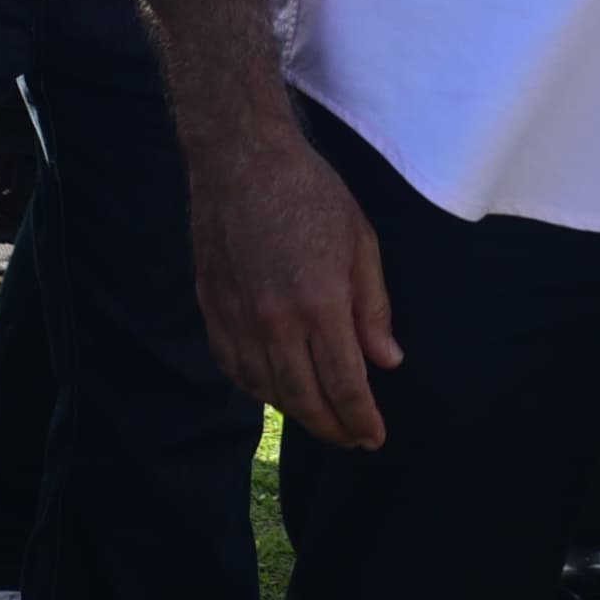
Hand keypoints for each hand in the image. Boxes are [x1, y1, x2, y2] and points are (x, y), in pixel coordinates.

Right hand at [187, 126, 401, 447]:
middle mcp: (276, 321)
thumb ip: (373, 308)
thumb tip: (387, 362)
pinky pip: (234, 368)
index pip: (345, 384)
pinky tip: (274, 391)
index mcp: (320, 303)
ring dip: (296, 413)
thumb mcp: (360, 242)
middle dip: (333, 428)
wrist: (240, 159)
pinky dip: (256, 389)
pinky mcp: (213, 309)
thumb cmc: (310, 193)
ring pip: (267, 390)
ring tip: (320, 418)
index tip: (374, 438)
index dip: (361, 420)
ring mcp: (238, 319)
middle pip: (305, 399)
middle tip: (352, 440)